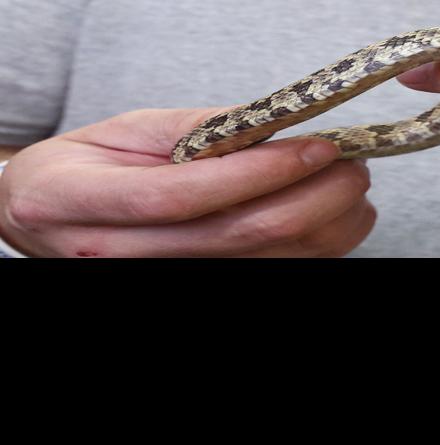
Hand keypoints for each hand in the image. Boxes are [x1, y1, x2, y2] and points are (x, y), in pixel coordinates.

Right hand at [0, 109, 374, 256]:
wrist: (50, 220)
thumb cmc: (87, 170)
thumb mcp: (123, 133)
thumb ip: (195, 130)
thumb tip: (272, 125)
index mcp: (87, 205)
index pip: (188, 196)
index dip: (260, 172)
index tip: (316, 147)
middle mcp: (122, 256)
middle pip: (241, 237)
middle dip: (313, 198)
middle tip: (351, 163)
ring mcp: (167, 280)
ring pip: (268, 263)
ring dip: (329, 226)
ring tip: (351, 184)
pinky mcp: (203, 286)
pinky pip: (275, 273)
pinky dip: (320, 247)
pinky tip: (337, 217)